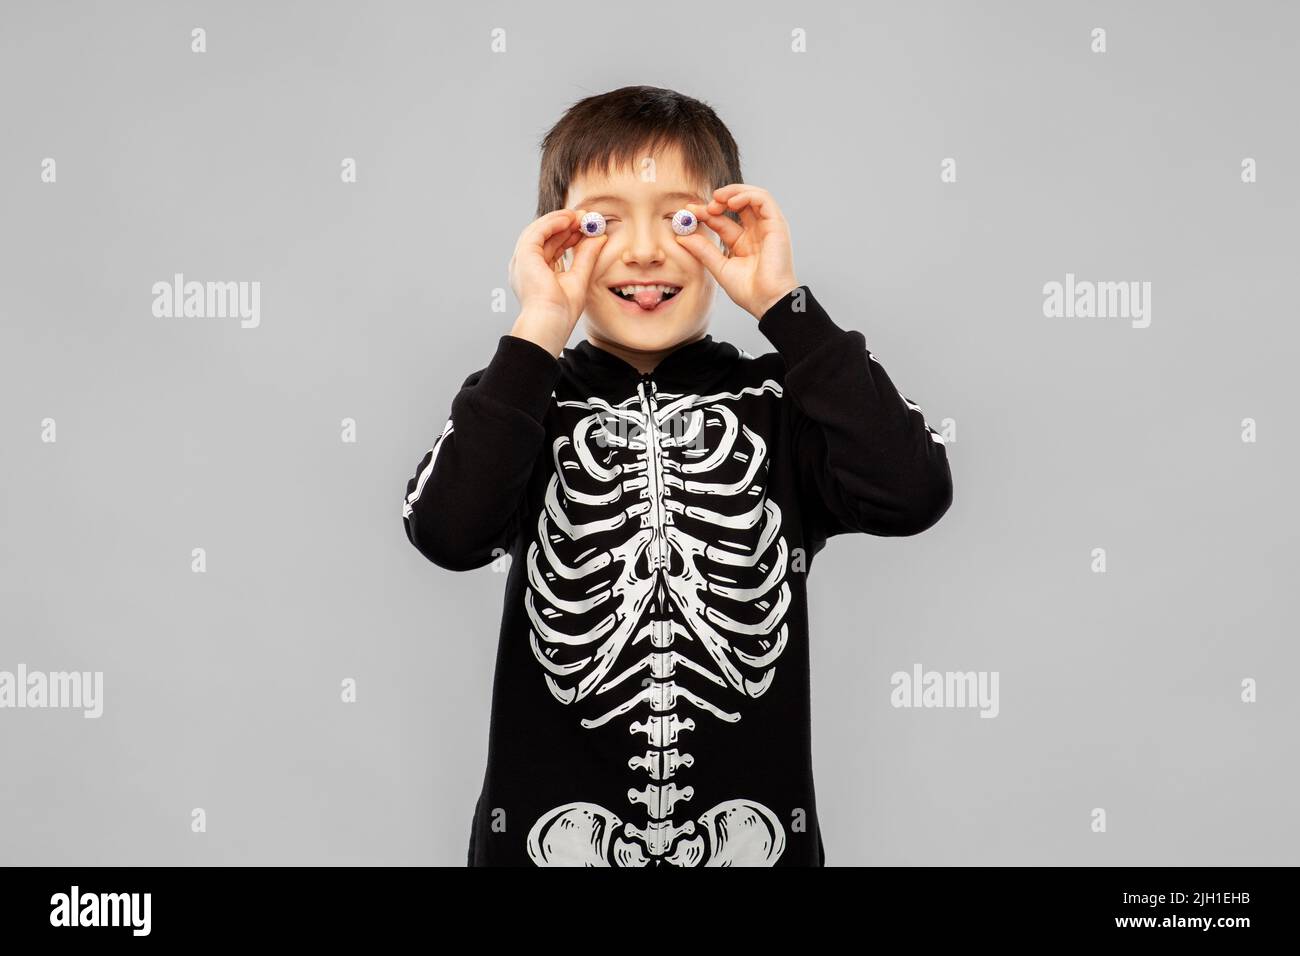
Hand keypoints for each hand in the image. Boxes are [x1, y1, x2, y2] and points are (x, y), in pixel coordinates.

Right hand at [507, 209, 606, 349]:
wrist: (551, 322)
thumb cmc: (562, 311)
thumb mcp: (579, 277)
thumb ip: (587, 256)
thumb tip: (600, 237)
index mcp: (536, 275)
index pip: (552, 248)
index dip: (568, 235)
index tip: (586, 228)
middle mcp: (527, 267)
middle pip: (545, 238)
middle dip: (565, 225)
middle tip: (585, 217)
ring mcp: (522, 261)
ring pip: (540, 231)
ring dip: (559, 220)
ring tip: (579, 216)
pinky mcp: (524, 256)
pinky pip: (538, 231)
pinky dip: (553, 222)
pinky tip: (569, 219)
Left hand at [674, 185, 799, 319]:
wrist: (768, 301)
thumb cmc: (749, 291)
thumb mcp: (719, 267)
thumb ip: (703, 250)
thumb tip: (681, 236)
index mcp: (742, 242)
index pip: (722, 220)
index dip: (705, 213)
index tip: (688, 212)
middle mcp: (755, 232)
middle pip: (736, 205)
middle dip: (717, 200)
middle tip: (700, 206)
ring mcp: (767, 227)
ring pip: (751, 196)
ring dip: (732, 192)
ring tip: (716, 200)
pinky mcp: (777, 224)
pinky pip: (763, 199)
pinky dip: (746, 195)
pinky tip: (730, 202)